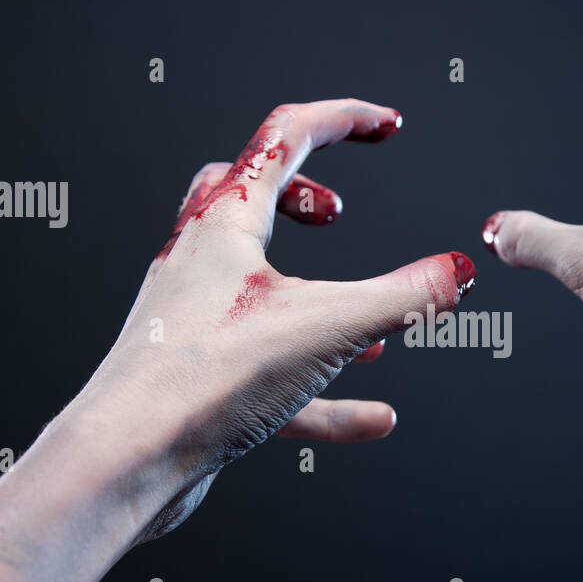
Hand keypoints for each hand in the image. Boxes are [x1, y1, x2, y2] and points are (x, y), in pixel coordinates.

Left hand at [77, 100, 476, 539]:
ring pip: (262, 292)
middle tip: (334, 212)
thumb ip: (403, 298)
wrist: (128, 461)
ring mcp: (196, 321)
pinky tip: (372, 419)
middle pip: (245, 197)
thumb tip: (455, 273)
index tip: (386, 125)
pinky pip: (273, 374)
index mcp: (225, 224)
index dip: (343, 120)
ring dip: (321, 301)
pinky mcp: (201, 379)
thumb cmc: (202, 379)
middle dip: (300, 196)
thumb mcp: (328, 327)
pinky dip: (325, 391)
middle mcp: (200, 263)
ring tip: (374, 330)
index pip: (287, 137)